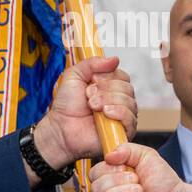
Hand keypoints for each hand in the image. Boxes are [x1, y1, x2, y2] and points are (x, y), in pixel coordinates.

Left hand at [32, 56, 136, 172]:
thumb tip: (115, 58)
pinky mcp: (123, 132)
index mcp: (111, 87)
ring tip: (92, 106)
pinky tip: (105, 113)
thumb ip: (92, 63)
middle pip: (127, 88)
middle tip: (89, 97)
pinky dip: (119, 113)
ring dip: (108, 101)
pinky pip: (131, 119)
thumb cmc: (67, 105)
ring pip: (130, 102)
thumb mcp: (75, 75)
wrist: (61, 128)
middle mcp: (120, 101)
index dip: (108, 77)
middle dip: (106, 90)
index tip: (91, 81)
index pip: (123, 76)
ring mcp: (123, 117)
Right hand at [90, 143, 191, 191]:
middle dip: (120, 181)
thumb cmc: (163, 182)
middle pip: (96, 188)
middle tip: (138, 182)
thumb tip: (108, 155)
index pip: (95, 173)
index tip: (127, 169)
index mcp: (111, 179)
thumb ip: (127, 149)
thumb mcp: (146, 156)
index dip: (109, 169)